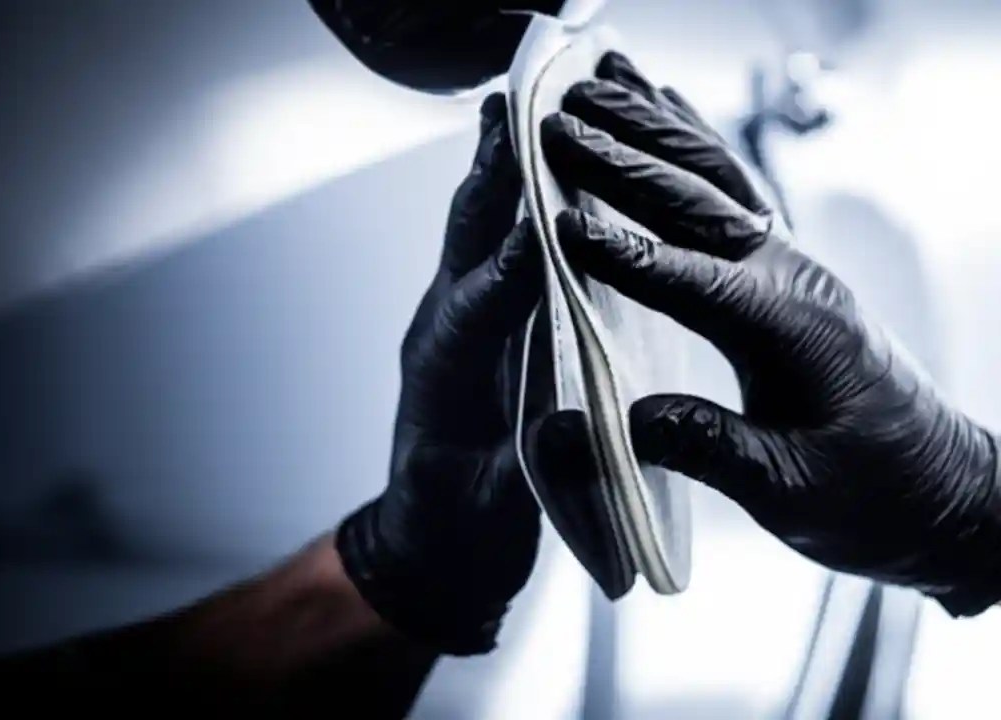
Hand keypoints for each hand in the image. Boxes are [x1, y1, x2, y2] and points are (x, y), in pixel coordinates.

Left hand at [336, 96, 582, 654]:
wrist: (430, 551)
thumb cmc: (457, 533)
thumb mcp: (492, 512)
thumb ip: (531, 465)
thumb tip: (570, 423)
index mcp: (445, 376)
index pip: (479, 308)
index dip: (512, 266)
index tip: (542, 220)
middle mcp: (447, 332)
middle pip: (467, 241)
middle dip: (489, 178)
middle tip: (512, 109)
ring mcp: (462, 322)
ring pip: (476, 234)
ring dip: (496, 172)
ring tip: (520, 106)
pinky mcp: (483, 325)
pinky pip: (497, 251)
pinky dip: (516, 203)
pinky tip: (545, 166)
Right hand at [543, 54, 1000, 615]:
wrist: (944, 487)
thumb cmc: (873, 493)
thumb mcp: (789, 492)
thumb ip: (710, 450)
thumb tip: (628, 419)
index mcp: (791, 329)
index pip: (693, 280)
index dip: (626, 255)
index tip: (562, 225)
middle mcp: (792, 278)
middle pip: (698, 202)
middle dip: (625, 160)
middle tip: (556, 124)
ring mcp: (793, 264)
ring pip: (716, 177)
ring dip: (655, 128)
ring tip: (598, 82)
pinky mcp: (787, 269)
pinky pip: (732, 189)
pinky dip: (693, 142)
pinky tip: (664, 105)